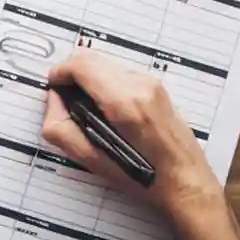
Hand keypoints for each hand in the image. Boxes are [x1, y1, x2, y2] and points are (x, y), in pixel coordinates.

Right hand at [40, 51, 220, 218]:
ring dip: (91, 77)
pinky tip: (109, 108)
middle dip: (73, 73)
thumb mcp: (91, 161)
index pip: (81, 64)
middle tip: (69, 100)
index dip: (60, 73)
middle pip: (92, 56)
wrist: (185, 182)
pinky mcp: (157, 86)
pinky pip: (120, 71)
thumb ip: (60, 128)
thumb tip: (54, 101)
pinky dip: (106, 82)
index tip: (55, 87)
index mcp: (124, 102)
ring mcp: (152, 83)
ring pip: (106, 61)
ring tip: (91, 108)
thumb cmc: (145, 178)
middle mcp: (140, 85)